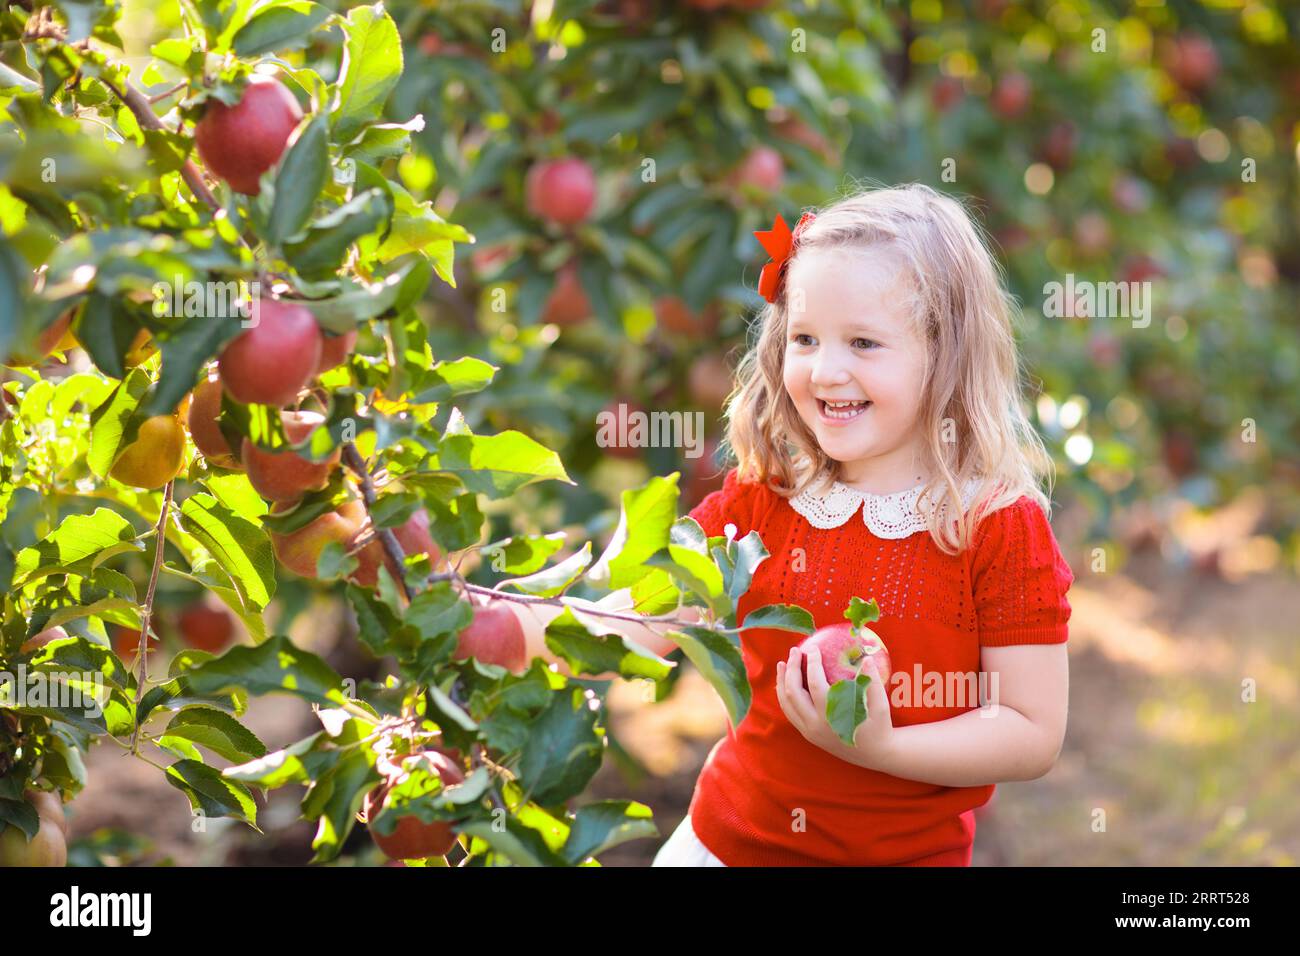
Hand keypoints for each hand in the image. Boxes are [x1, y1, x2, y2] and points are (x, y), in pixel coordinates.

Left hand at [776, 645, 895, 770]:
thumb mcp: (881, 705)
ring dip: (782, 682)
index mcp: (832, 717)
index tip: (814, 648)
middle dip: (791, 669)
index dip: (812, 664)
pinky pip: (790, 713)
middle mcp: (816, 725)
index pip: (815, 685)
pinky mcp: (808, 735)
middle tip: (795, 650)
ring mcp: (809, 731)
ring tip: (782, 664)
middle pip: (793, 693)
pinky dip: (784, 696)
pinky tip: (786, 683)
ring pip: (786, 704)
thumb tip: (866, 658)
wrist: (876, 755)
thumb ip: (871, 682)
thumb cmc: (880, 726)